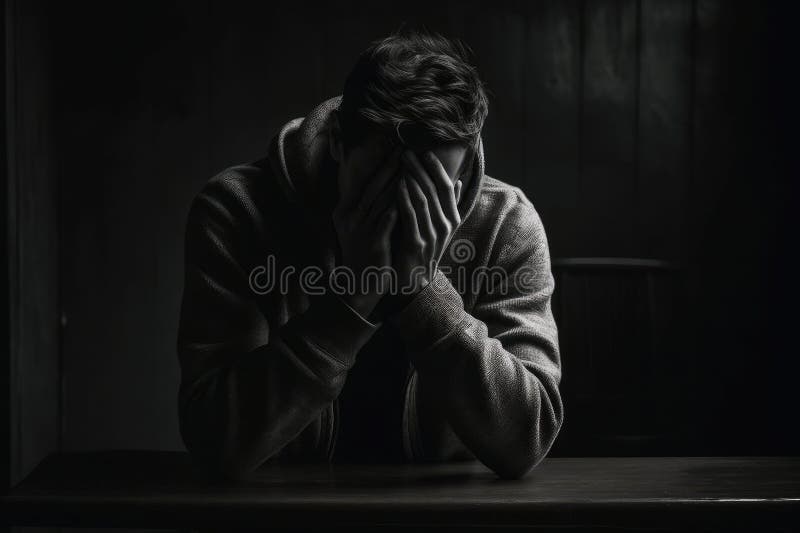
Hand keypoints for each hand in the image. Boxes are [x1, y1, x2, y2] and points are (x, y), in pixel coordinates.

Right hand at [332, 146, 401, 317]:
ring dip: (397, 181)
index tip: (395, 146)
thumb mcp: (359, 225)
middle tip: (406, 148)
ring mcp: (360, 229)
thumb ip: (368, 204)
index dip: (380, 163)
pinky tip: (411, 194)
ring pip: (381, 199)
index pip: (365, 181)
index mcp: (345, 210)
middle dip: (391, 166)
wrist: (358, 284)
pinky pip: (388, 219)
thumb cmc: (364, 252)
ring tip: (412, 166)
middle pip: (373, 185)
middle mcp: (349, 216)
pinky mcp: (373, 242)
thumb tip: (383, 182)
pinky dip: (399, 205)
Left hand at [392, 150, 463, 303]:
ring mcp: (432, 235)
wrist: (414, 283)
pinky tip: (397, 185)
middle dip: (420, 168)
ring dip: (412, 178)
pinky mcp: (417, 243)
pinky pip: (411, 216)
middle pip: (434, 190)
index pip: (447, 188)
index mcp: (451, 220)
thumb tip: (457, 182)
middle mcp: (445, 226)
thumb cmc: (423, 250)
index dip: (437, 168)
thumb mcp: (439, 227)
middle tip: (407, 151)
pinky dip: (404, 199)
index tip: (425, 151)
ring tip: (401, 163)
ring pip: (424, 200)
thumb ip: (448, 206)